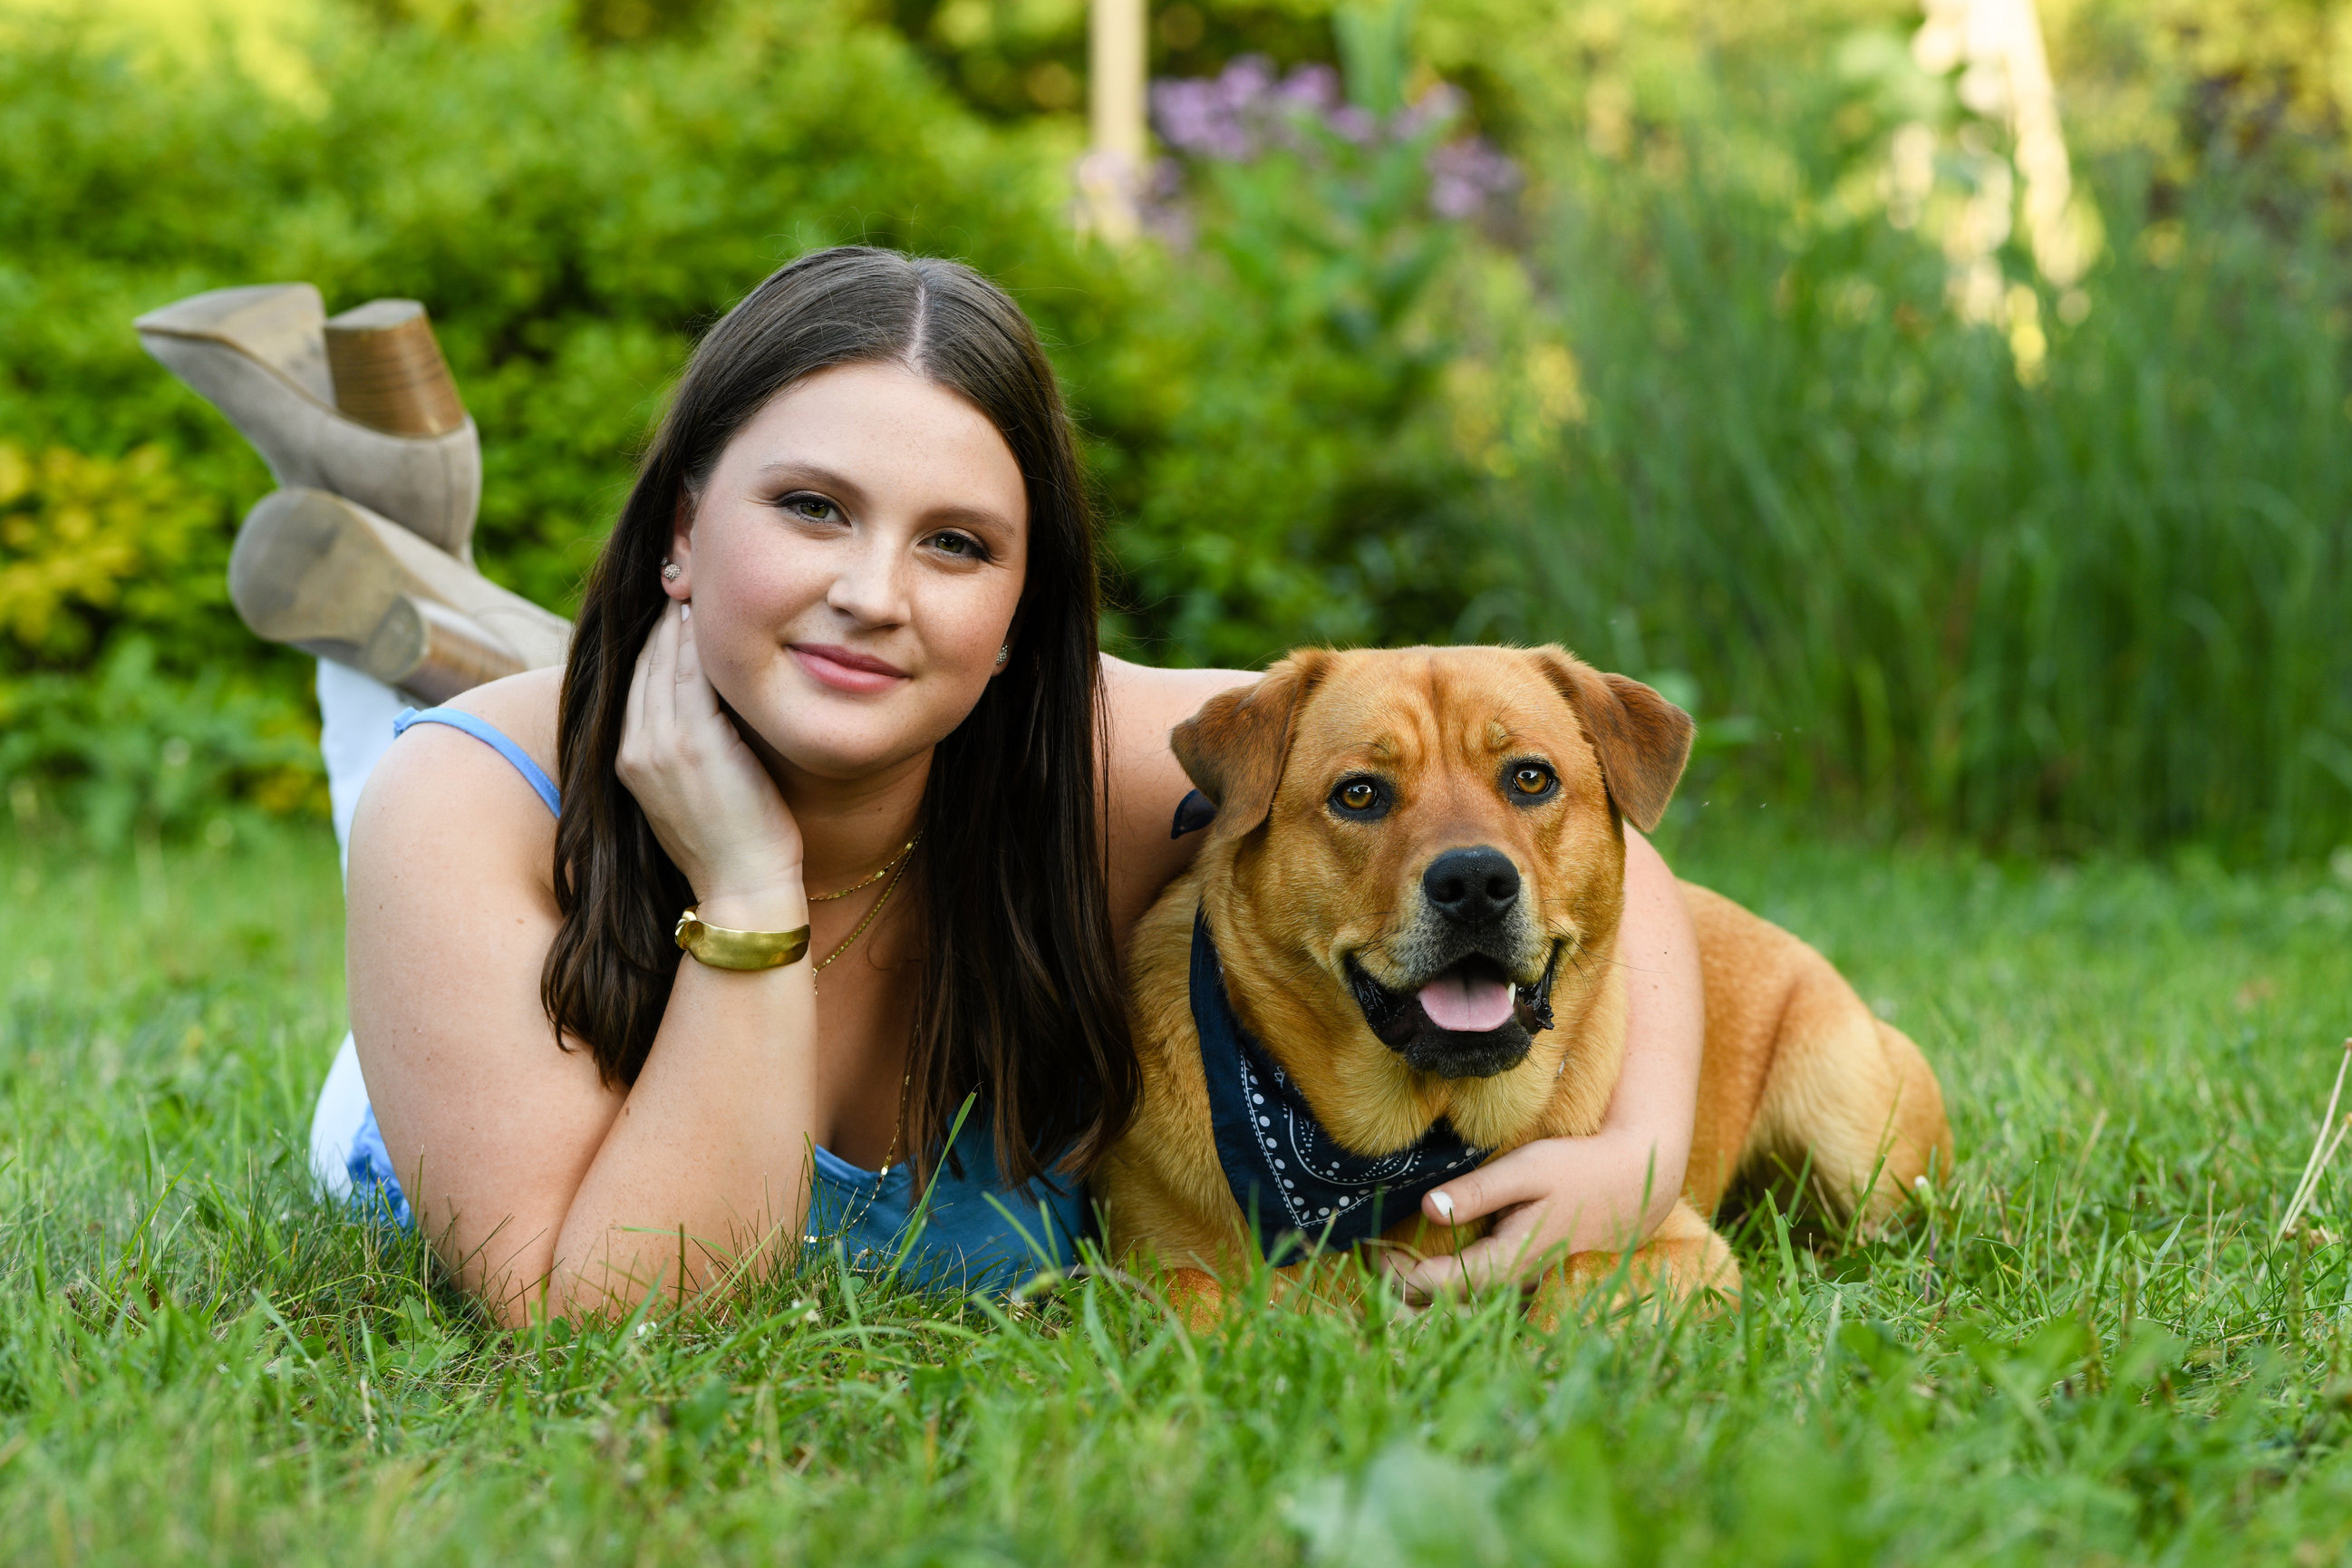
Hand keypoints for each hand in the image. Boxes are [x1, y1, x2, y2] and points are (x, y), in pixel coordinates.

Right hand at [616, 601, 804, 922]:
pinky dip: (700, 642)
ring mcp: (660, 744)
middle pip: (643, 661)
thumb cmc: (730, 843)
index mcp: (627, 758)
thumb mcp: (690, 790)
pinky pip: (692, 675)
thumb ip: (685, 746)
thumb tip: (708, 709)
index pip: (634, 679)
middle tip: (684, 576)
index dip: (652, 637)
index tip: (675, 604)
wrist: (742, 888)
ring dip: (680, 620)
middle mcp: (634, 746)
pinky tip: (713, 616)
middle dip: (663, 618)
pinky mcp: (696, 743)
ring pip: (664, 661)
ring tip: (698, 583)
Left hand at [1382, 1130, 1667, 1303]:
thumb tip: (1430, 1208)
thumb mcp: (1526, 1170)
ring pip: (1458, 1300)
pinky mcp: (1523, 1273)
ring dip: (1419, 1285)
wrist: (1631, 1184)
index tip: (1368, 1248)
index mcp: (1507, 1261)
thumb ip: (1479, 1191)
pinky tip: (1424, 1259)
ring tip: (1385, 1257)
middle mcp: (1511, 1281)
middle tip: (1365, 1255)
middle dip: (1399, 1285)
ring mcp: (1519, 1281)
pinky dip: (1443, 1280)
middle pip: (1442, 1302)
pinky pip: (1474, 1288)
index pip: (1437, 1285)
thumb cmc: (1577, 1169)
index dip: (1396, 1273)